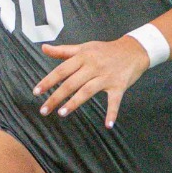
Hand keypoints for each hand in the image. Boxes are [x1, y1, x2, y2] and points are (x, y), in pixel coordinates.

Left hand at [34, 37, 151, 126]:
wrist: (134, 49)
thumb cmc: (106, 50)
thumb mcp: (85, 47)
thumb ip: (63, 51)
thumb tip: (43, 48)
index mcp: (83, 57)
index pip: (61, 70)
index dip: (48, 81)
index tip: (36, 92)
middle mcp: (93, 66)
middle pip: (71, 83)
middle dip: (56, 97)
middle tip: (43, 110)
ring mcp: (106, 77)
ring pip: (87, 91)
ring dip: (74, 103)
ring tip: (61, 113)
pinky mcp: (119, 85)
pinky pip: (114, 101)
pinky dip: (112, 113)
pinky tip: (108, 125)